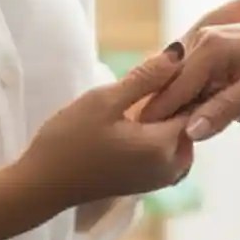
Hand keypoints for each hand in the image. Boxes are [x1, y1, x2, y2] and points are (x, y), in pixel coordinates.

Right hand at [20, 48, 192, 206]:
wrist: (42, 186)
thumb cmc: (69, 140)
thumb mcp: (104, 100)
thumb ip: (145, 78)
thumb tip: (179, 53)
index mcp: (163, 147)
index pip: (197, 105)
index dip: (188, 82)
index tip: (171, 65)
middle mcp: (170, 167)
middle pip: (192, 123)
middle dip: (181, 99)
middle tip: (157, 76)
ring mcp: (160, 179)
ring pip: (180, 138)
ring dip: (170, 117)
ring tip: (147, 95)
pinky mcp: (148, 184)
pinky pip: (169, 152)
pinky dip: (162, 134)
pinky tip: (139, 118)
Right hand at [172, 0, 239, 131]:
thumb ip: (227, 108)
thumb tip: (190, 132)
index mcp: (210, 45)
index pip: (174, 91)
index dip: (174, 121)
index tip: (179, 144)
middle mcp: (208, 46)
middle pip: (196, 102)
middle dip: (236, 116)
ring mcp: (220, 58)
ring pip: (218, 107)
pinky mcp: (232, 68)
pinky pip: (232, 101)